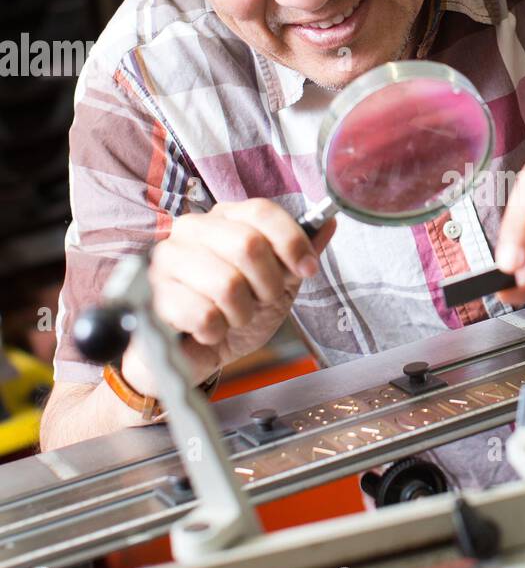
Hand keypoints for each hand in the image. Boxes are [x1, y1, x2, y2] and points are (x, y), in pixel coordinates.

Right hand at [121, 199, 333, 395]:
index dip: (291, 241)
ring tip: (231, 318)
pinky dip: (216, 332)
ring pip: (227, 284)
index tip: (307, 270)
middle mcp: (191, 230)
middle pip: (248, 245)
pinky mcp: (152, 296)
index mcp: (222, 219)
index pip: (261, 210)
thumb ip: (299, 252)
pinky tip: (208, 332)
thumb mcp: (277, 283)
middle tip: (260, 302)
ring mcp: (166, 261)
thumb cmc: (233, 314)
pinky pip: (203, 314)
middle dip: (267, 285)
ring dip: (241, 313)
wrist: (195, 357)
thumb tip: (329, 221)